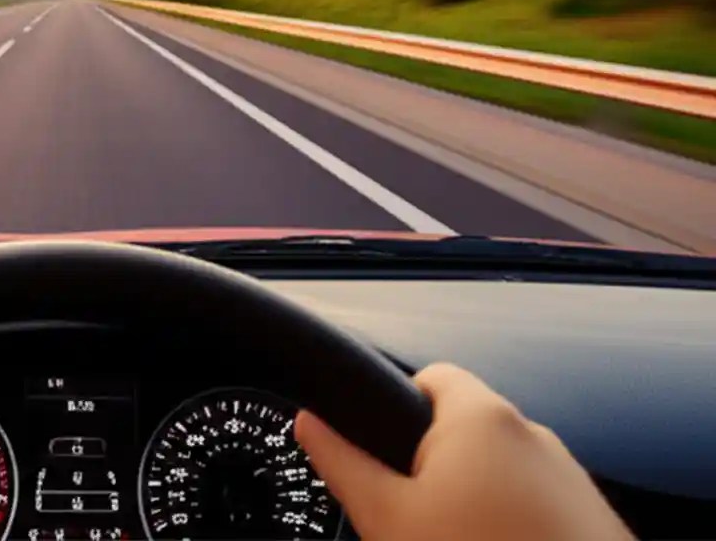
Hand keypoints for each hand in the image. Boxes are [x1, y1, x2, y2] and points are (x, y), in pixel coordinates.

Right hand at [295, 363, 632, 540]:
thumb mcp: (388, 518)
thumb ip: (344, 462)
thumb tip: (308, 423)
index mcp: (480, 417)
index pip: (429, 376)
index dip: (395, 406)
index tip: (382, 450)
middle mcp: (532, 433)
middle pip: (462, 428)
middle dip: (432, 466)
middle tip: (413, 516)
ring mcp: (568, 474)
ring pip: (499, 469)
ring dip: (473, 496)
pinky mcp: (589, 514)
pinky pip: (534, 501)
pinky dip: (510, 521)